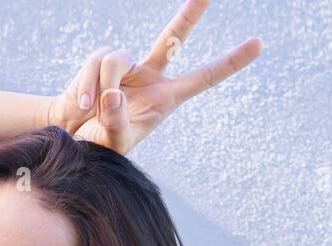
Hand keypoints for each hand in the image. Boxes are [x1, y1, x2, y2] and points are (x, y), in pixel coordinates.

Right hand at [40, 0, 261, 155]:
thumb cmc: (100, 145)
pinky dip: (88, 84)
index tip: (259, 43)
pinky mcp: (102, 61)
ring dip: (104, 84)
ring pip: (117, 58)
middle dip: (189, 15)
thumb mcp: (115, 142)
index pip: (204, 77)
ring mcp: (127, 66)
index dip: (231, 61)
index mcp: (167, 98)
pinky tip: (83, 105)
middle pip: (173, 39)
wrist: (72, 135)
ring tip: (92, 109)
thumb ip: (117, 121)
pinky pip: (97, 62)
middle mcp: (151, 76)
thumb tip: (114, 93)